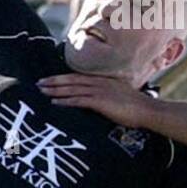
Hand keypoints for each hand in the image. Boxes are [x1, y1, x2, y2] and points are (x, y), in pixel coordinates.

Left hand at [37, 73, 155, 127]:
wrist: (147, 110)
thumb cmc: (136, 107)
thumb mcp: (120, 96)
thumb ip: (108, 95)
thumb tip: (100, 100)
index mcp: (103, 80)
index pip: (78, 77)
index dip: (63, 78)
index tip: (50, 79)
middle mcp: (99, 83)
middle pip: (72, 80)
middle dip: (54, 81)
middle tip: (39, 83)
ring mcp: (99, 91)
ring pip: (72, 88)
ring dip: (55, 90)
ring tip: (42, 91)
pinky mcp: (100, 102)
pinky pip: (78, 100)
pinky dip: (65, 100)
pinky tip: (54, 102)